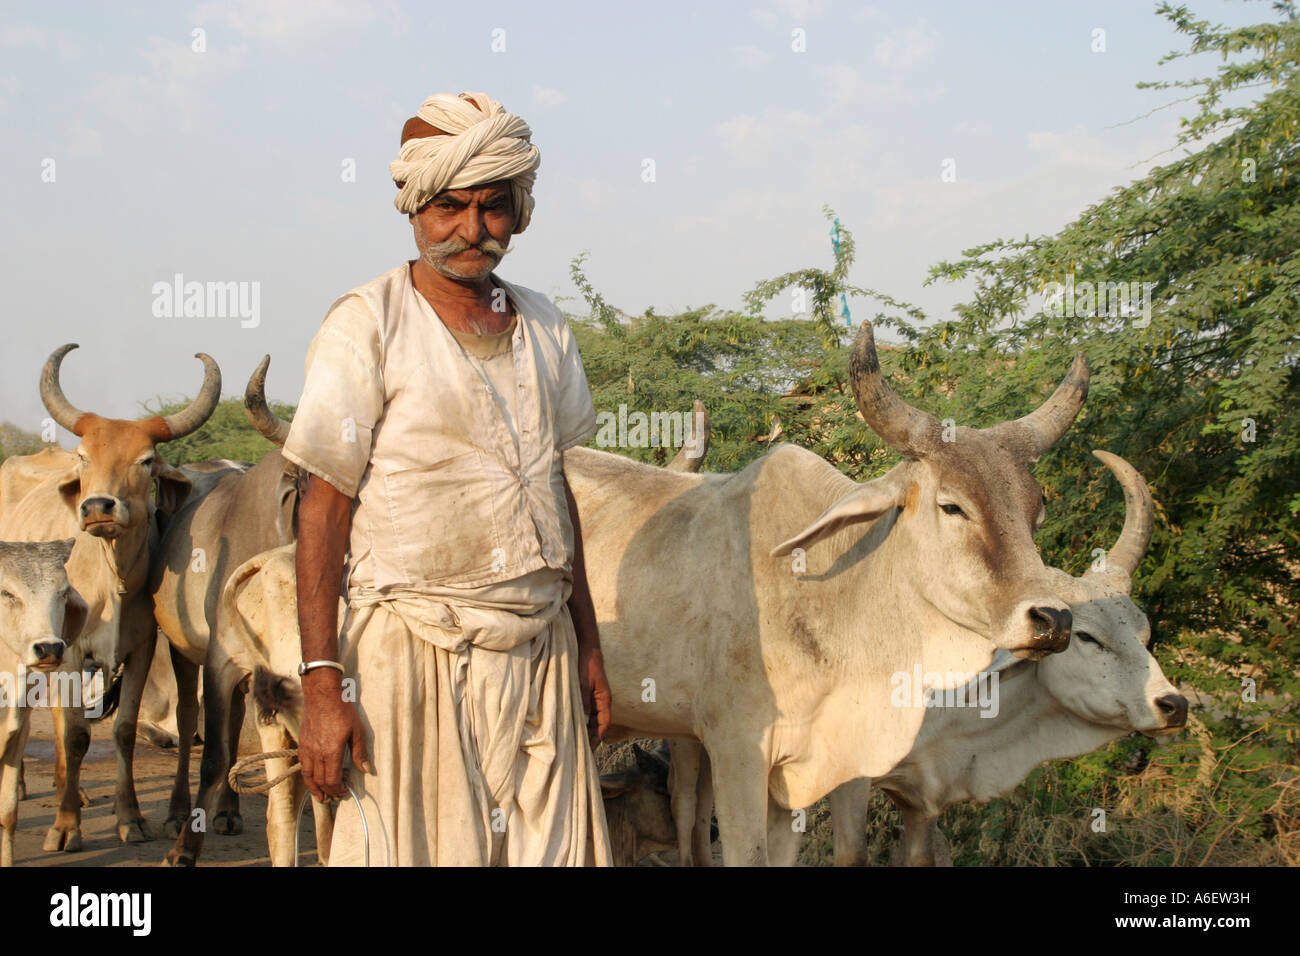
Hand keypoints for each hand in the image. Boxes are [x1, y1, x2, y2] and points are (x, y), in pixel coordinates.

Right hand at [298, 670, 371, 801]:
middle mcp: (316, 753)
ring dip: (314, 788)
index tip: (346, 790)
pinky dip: (307, 776)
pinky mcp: (302, 743)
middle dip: (328, 792)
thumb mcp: (357, 731)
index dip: (338, 789)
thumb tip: (366, 770)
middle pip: (320, 781)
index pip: (332, 780)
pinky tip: (312, 778)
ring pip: (308, 776)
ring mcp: (307, 749)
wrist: (322, 695)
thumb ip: (360, 753)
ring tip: (320, 797)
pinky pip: (303, 765)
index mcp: (331, 752)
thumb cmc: (342, 711)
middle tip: (336, 796)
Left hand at [578, 643, 611, 749]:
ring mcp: (595, 699)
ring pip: (593, 720)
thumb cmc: (587, 665)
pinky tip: (574, 727)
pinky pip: (587, 712)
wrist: (587, 650)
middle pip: (599, 725)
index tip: (590, 748)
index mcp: (605, 700)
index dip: (598, 737)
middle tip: (582, 752)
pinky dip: (582, 721)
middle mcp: (602, 702)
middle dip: (592, 738)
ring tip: (577, 743)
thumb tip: (583, 719)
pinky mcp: (588, 696)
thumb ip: (583, 700)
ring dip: (587, 730)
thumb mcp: (584, 683)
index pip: (604, 724)